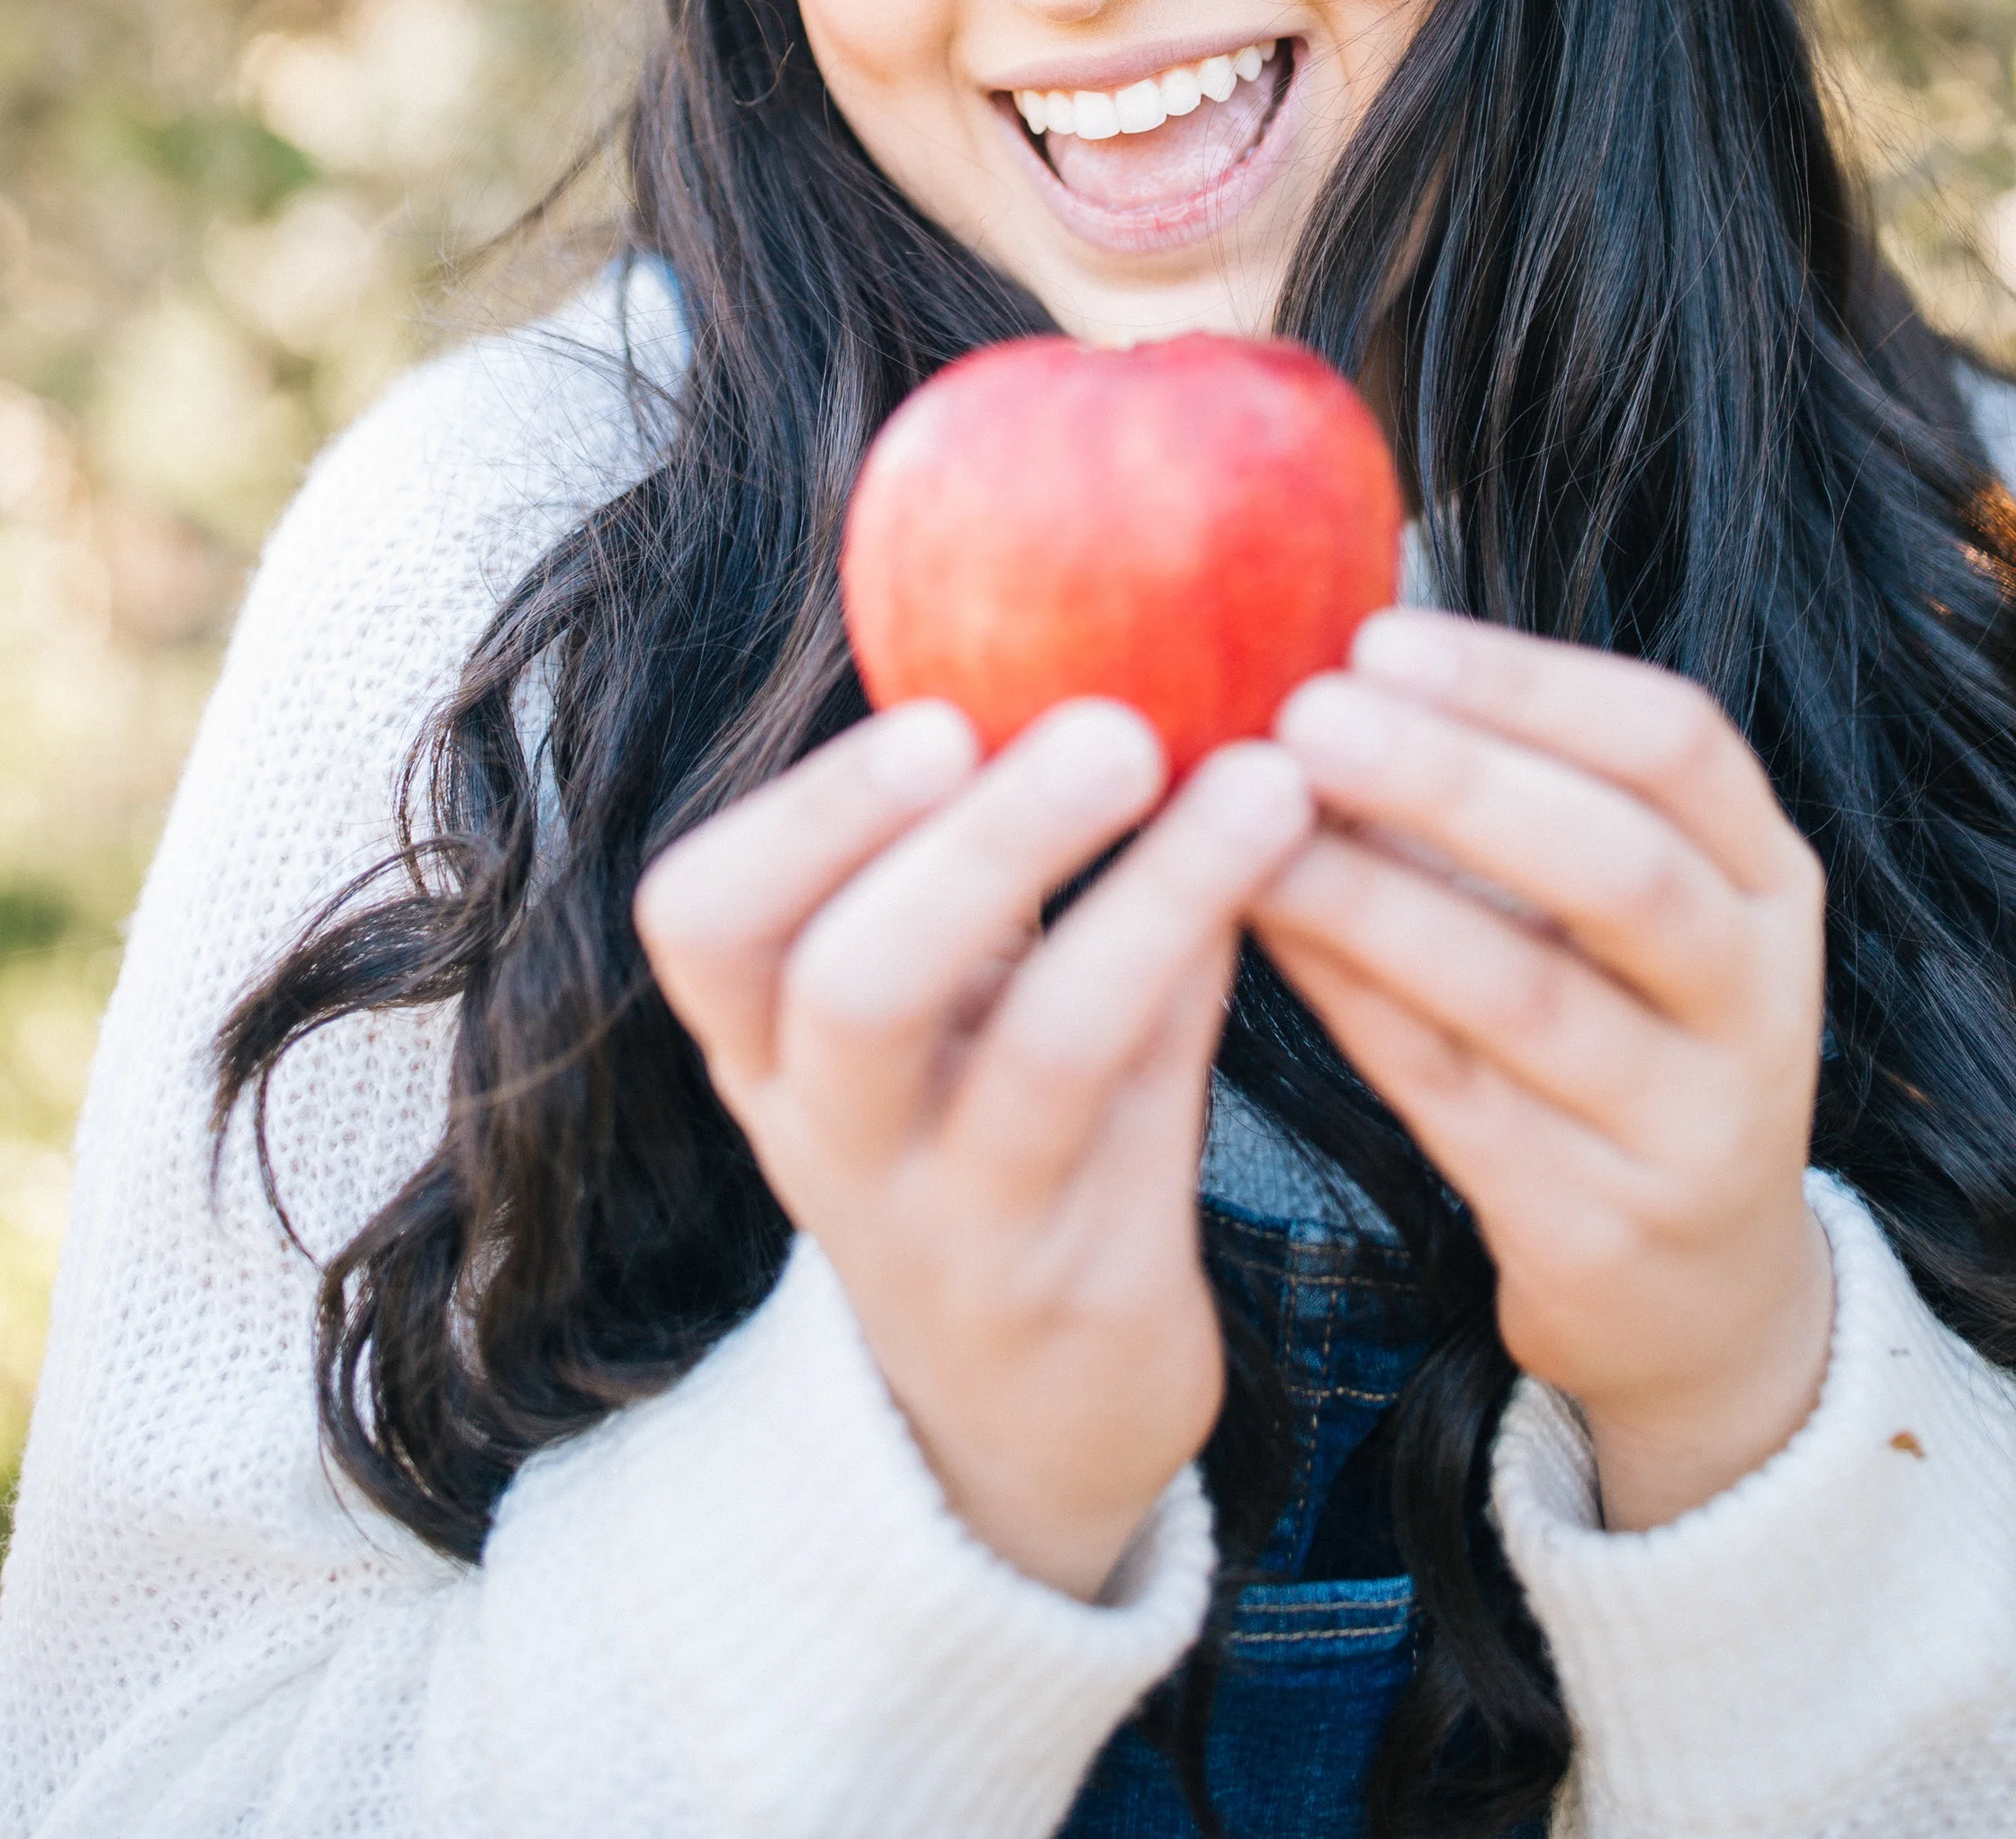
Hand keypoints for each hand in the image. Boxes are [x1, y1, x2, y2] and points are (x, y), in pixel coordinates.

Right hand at [635, 697, 1311, 1600]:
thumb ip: (975, 847)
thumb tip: (1085, 611)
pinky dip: (1217, 986)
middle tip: (1110, 726)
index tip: (933, 718)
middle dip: (979, 844)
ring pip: (1034, 1062)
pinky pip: (1159, 1115)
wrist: (1021, 1424)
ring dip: (1150, 903)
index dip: (805, 816)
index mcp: (764, 1043)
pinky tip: (1295, 882)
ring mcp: (957, 1226)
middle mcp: (832, 1137)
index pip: (701, 921)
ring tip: (1260, 783)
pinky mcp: (1086, 1286)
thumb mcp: (931, 1007)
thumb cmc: (982, 1131)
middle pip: (851, 989)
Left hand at [1253, 610, 1831, 1531]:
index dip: (1530, 682)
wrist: (1699, 1298)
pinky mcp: (1597, 1231)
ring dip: (1378, 902)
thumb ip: (1520, 791)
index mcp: (1768, 881)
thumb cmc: (1621, 1034)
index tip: (1381, 634)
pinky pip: (1454, 1098)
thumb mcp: (1624, 912)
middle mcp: (1755, 998)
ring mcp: (1689, 1126)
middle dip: (1459, 781)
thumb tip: (1335, 650)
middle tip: (1308, 715)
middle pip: (1621, 870)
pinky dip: (1353, 1003)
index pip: (1679, 747)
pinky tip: (1264, 932)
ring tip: (1250, 832)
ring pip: (1528, 998)